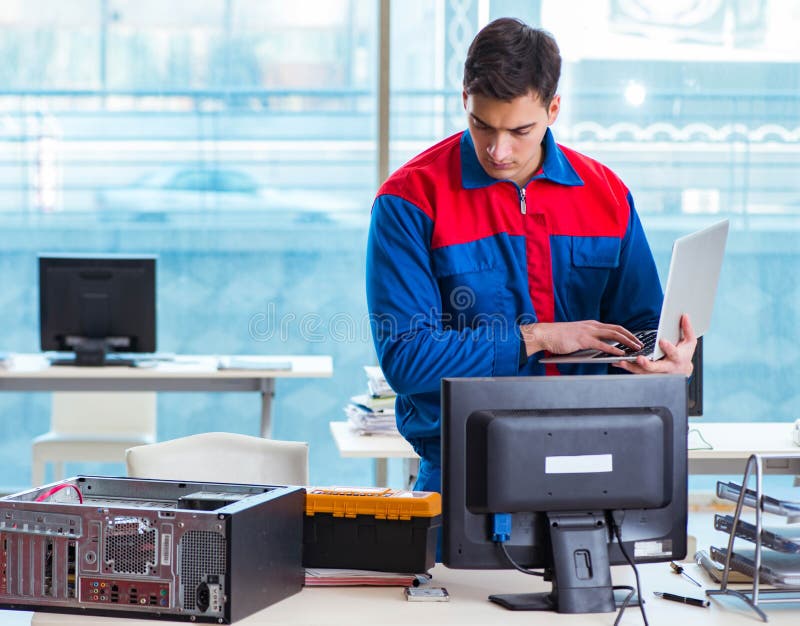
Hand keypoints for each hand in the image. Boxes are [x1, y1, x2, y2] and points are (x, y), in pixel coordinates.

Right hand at [520, 320, 642, 356]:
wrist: (545, 334)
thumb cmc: (558, 336)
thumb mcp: (576, 335)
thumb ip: (588, 338)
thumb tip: (598, 347)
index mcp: (591, 324)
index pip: (613, 327)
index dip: (626, 333)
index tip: (634, 339)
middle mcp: (592, 325)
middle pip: (617, 329)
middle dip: (631, 336)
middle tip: (640, 343)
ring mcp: (588, 331)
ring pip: (614, 335)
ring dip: (627, 341)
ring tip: (635, 348)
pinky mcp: (583, 340)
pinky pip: (602, 344)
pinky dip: (614, 349)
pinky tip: (620, 354)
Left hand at [613, 314, 695, 376]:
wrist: (683, 370)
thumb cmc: (685, 353)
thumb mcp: (690, 342)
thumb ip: (687, 329)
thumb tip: (685, 316)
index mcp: (677, 358)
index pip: (673, 353)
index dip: (668, 347)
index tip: (662, 341)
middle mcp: (667, 367)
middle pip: (657, 367)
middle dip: (647, 364)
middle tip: (639, 359)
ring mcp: (657, 372)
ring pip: (644, 372)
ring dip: (632, 367)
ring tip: (621, 361)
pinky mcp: (649, 374)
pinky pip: (638, 372)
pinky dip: (628, 368)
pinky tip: (618, 362)